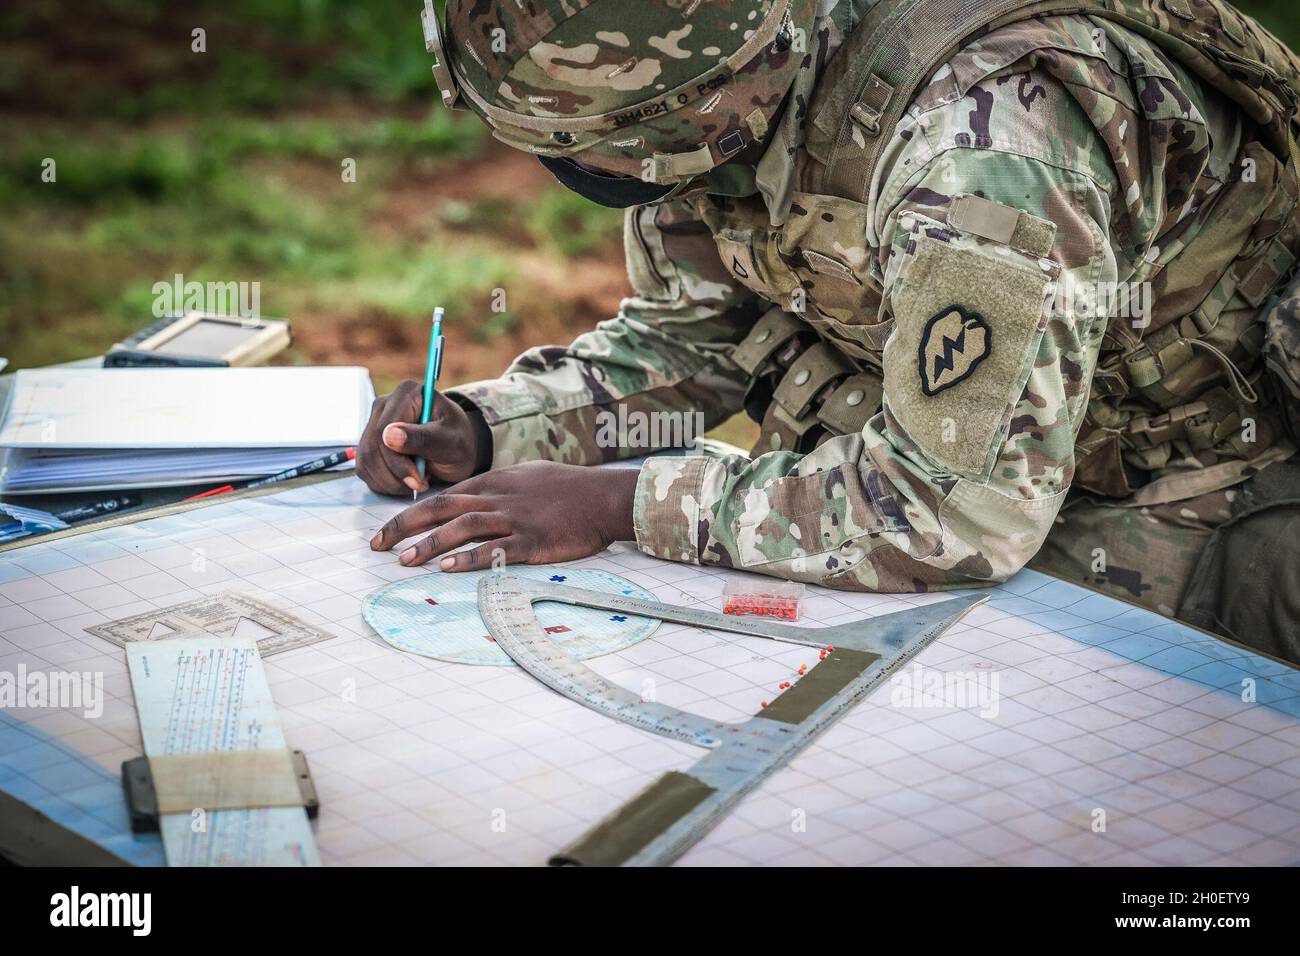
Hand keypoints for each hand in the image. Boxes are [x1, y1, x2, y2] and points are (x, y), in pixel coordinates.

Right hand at [356, 381, 485, 495]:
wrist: (455, 450)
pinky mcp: (369, 443)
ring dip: (389, 482)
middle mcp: (385, 405)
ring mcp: (373, 423)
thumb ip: (423, 438)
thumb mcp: (451, 442)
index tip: (417, 479)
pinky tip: (405, 481)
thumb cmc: (458, 441)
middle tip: (420, 485)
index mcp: (407, 393)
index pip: (384, 430)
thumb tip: (389, 436)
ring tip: (416, 482)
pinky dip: (383, 483)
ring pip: (366, 460)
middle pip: (372, 447)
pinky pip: (365, 469)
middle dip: (395, 475)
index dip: (397, 460)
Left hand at [369, 461, 638, 569]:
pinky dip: (470, 558)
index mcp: (495, 481)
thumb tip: (474, 497)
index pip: (443, 495)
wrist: (605, 497)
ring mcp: (515, 519)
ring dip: (430, 543)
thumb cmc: (570, 489)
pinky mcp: (533, 541)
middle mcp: (498, 497)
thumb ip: (499, 486)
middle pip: (441, 508)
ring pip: (463, 526)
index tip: (387, 531)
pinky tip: (448, 569)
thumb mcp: (529, 476)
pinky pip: (496, 550)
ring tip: (405, 560)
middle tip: (377, 545)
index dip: (410, 513)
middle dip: (405, 526)